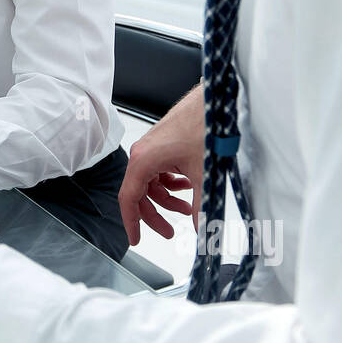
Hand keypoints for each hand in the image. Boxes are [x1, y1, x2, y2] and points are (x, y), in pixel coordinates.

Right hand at [118, 83, 202, 244]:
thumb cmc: (202, 126)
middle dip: (156, 215)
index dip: (131, 222)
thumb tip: (199, 227)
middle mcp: (143, 154)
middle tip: (169, 231)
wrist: (212, 103)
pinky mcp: (162, 145)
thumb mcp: (202, 174)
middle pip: (141, 194)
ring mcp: (152, 149)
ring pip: (152, 184)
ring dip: (167, 198)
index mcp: (144, 160)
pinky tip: (187, 186)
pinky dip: (172, 183)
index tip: (134, 238)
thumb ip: (199, 206)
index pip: (129, 199)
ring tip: (186, 207)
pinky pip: (160, 172)